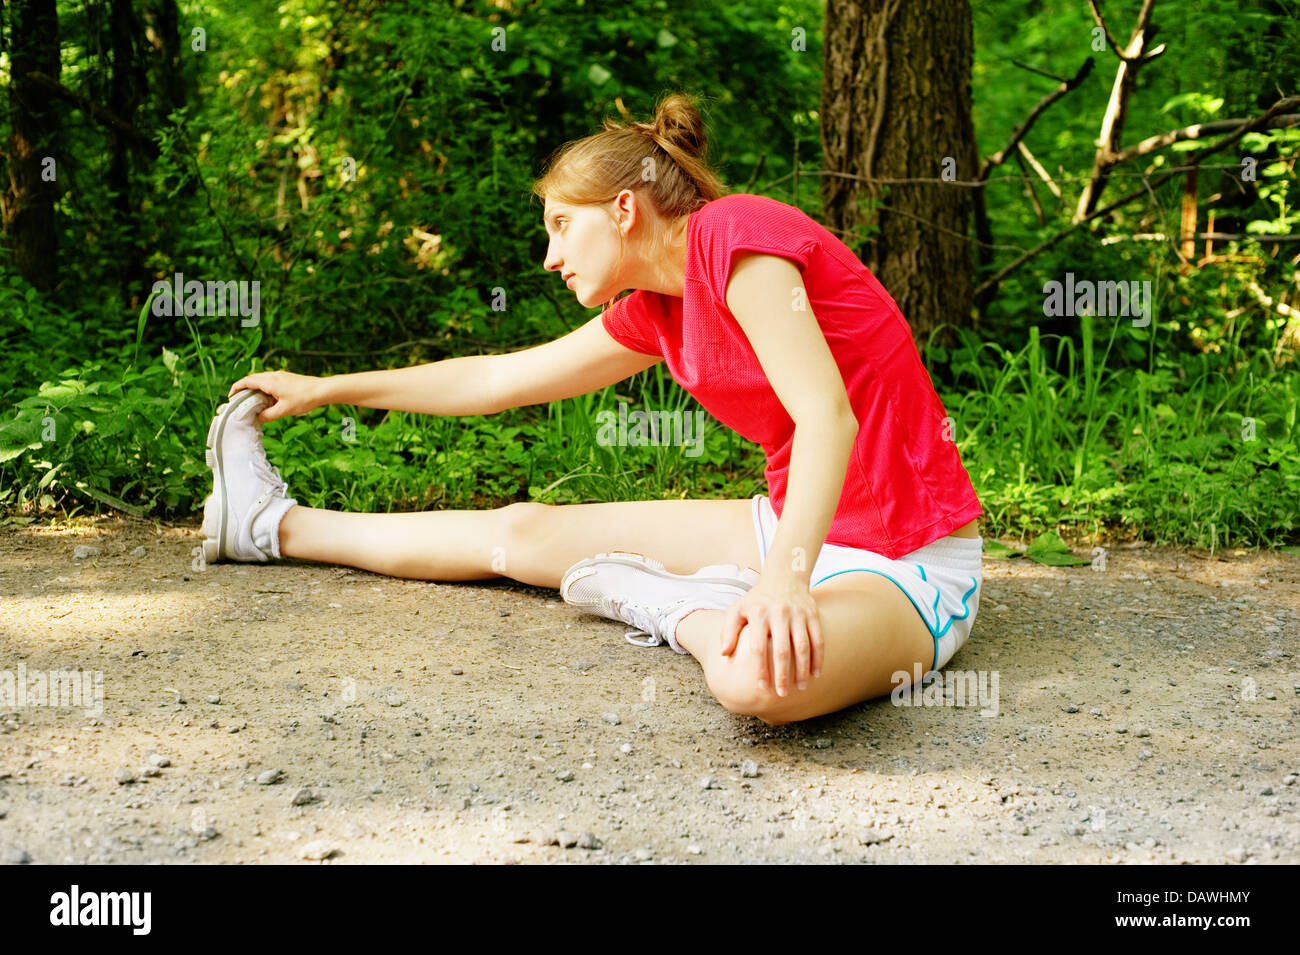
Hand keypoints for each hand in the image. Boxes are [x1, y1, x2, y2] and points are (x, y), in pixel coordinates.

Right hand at [226, 371, 322, 424]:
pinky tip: (268, 399)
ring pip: (261, 380)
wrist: (322, 390)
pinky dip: (264, 388)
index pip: (246, 381)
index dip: (236, 388)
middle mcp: (273, 376)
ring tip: (253, 402)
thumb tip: (258, 419)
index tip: (231, 396)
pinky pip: (270, 381)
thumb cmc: (304, 399)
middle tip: (239, 400)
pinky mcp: (286, 378)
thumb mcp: (284, 411)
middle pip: (252, 379)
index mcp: (269, 382)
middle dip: (244, 389)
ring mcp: (280, 376)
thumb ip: (268, 415)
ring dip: (255, 389)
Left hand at [719, 573, 823, 696]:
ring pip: (803, 646)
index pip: (758, 647)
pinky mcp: (812, 613)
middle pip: (782, 650)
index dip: (761, 668)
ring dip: (802, 669)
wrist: (784, 577)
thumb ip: (728, 630)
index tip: (762, 686)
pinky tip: (816, 674)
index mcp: (758, 613)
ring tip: (800, 687)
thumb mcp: (738, 609)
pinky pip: (818, 639)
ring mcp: (798, 613)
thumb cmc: (757, 600)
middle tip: (782, 693)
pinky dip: (818, 657)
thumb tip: (724, 654)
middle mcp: (779, 613)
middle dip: (783, 674)